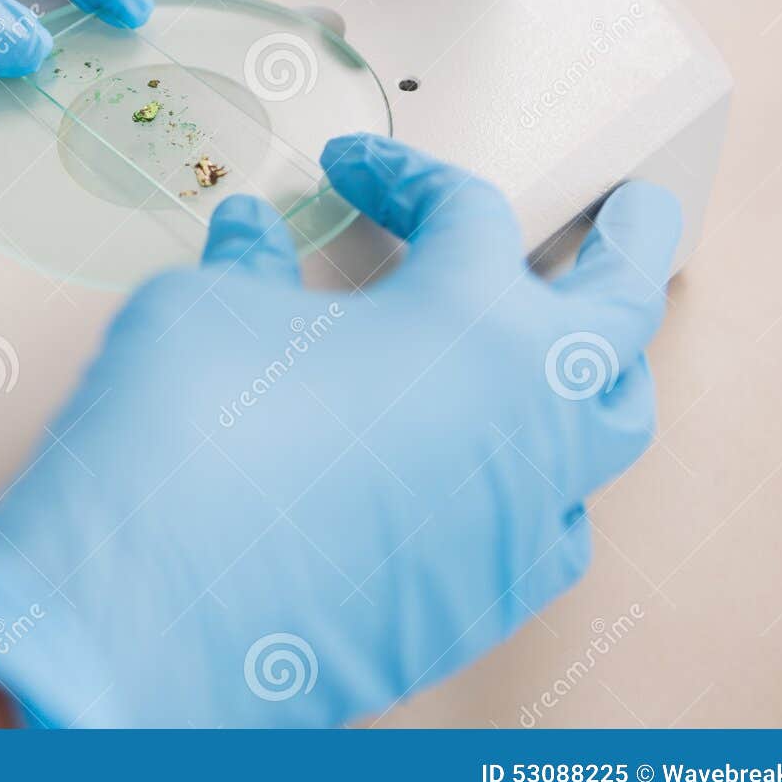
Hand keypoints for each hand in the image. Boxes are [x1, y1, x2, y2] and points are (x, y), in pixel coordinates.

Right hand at [0, 135, 682, 727]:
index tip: (356, 170)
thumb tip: (252, 239)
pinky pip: (554, 526)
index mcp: (471, 317)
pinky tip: (497, 473)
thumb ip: (251, 269)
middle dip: (632, 240)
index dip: (403, 173)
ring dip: (598, 368)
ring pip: (611, 427)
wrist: (148, 611)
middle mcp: (528, 413)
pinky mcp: (489, 598)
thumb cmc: (181, 439)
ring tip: (575, 344)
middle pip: (624, 301)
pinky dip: (542, 483)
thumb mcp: (206, 310)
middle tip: (633, 208)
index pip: (465, 210)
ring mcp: (521, 514)